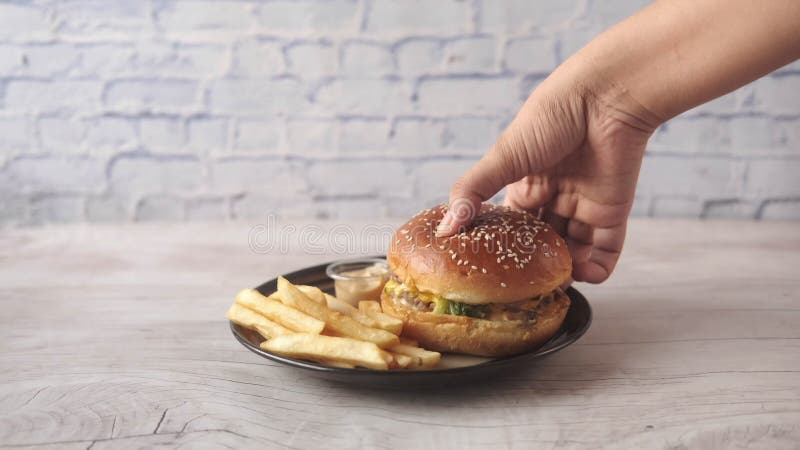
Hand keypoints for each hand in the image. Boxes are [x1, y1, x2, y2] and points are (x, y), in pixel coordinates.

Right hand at [436, 61, 659, 282]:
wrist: (604, 98)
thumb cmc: (550, 117)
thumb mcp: (502, 157)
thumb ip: (472, 191)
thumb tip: (444, 229)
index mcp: (525, 184)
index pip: (510, 226)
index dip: (502, 250)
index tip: (490, 274)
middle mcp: (554, 197)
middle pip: (541, 243)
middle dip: (532, 267)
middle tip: (522, 290)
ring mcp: (584, 205)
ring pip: (573, 250)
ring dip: (563, 270)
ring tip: (551, 287)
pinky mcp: (613, 210)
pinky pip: (607, 250)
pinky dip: (598, 268)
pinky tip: (583, 276)